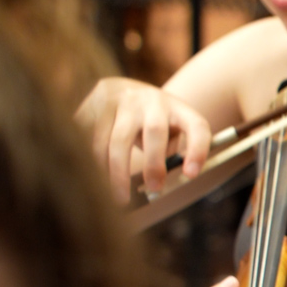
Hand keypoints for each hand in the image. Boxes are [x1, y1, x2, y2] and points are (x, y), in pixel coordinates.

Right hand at [79, 77, 213, 202]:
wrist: (125, 89)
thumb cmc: (154, 122)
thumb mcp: (172, 131)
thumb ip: (170, 155)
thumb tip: (154, 187)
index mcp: (179, 110)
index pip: (197, 127)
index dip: (197, 151)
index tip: (191, 175)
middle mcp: (153, 100)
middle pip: (155, 131)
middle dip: (154, 164)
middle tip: (153, 189)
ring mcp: (123, 99)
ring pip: (115, 138)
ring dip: (116, 172)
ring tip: (120, 196)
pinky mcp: (96, 103)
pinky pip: (89, 137)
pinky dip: (90, 161)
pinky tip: (93, 178)